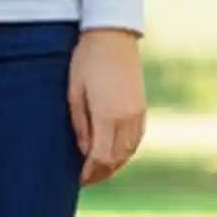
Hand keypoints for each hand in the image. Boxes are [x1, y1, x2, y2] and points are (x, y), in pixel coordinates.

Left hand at [69, 28, 146, 185]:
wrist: (112, 37)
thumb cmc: (86, 62)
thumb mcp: (74, 93)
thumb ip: (80, 125)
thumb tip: (85, 152)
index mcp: (108, 115)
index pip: (101, 157)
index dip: (90, 173)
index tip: (78, 180)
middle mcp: (127, 118)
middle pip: (117, 158)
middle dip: (101, 173)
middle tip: (86, 180)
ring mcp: (138, 113)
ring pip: (129, 151)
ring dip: (114, 165)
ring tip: (98, 171)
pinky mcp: (142, 107)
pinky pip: (136, 139)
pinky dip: (125, 152)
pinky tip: (114, 154)